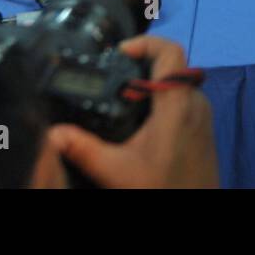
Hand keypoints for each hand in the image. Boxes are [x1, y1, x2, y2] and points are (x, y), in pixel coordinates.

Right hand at [48, 35, 219, 187]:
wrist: (195, 211)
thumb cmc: (162, 188)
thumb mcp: (117, 171)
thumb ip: (83, 149)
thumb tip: (52, 134)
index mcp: (178, 103)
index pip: (171, 51)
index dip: (145, 42)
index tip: (119, 52)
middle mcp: (196, 102)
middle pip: (171, 64)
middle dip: (141, 64)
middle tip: (111, 76)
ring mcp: (202, 115)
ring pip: (177, 82)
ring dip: (151, 82)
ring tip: (120, 95)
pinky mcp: (202, 127)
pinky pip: (183, 99)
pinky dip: (161, 99)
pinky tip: (138, 118)